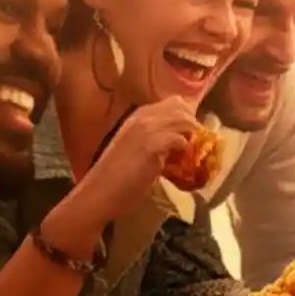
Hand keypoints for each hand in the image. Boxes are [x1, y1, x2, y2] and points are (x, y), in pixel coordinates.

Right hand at [71, 98, 200, 224]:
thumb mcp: (135, 149)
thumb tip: (178, 142)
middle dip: (192, 123)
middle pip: (181, 106)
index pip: (173, 103)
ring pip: (183, 119)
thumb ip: (153, 140)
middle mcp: (142, 117)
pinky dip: (185, 149)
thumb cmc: (116, 177)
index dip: (186, 115)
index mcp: (137, 116)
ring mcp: (147, 129)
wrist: (100, 192)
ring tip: (190, 152)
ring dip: (191, 135)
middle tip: (195, 142)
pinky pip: (179, 139)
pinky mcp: (152, 145)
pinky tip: (180, 161)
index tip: (191, 132)